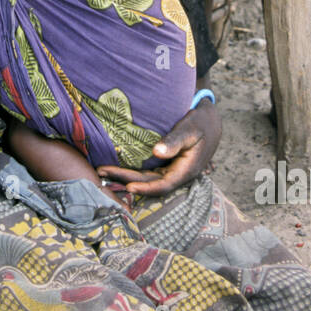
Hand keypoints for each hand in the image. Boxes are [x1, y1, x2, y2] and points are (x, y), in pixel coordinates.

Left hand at [96, 99, 220, 195]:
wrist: (209, 121)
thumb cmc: (200, 122)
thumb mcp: (189, 129)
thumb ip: (174, 141)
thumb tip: (157, 153)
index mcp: (186, 170)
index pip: (163, 185)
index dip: (145, 189)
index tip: (127, 187)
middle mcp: (177, 175)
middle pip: (149, 183)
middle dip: (125, 179)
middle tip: (101, 172)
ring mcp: (171, 171)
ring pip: (146, 179)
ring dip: (125, 176)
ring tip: (102, 170)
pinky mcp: (166, 166)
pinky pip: (147, 173)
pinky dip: (132, 171)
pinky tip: (115, 167)